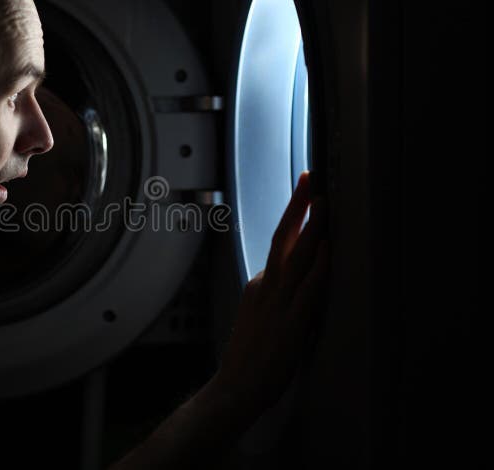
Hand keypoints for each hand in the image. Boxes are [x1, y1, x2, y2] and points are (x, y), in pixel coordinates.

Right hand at [216, 171, 329, 417]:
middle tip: (310, 178)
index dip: (294, 217)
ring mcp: (277, 303)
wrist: (235, 386)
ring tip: (324, 202)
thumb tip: (295, 279)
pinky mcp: (290, 323)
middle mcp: (266, 286)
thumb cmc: (251, 356)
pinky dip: (319, 267)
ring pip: (295, 256)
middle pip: (282, 237)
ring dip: (311, 228)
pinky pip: (307, 289)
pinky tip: (329, 250)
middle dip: (298, 206)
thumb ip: (275, 295)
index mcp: (260, 284)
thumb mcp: (260, 315)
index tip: (306, 194)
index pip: (279, 243)